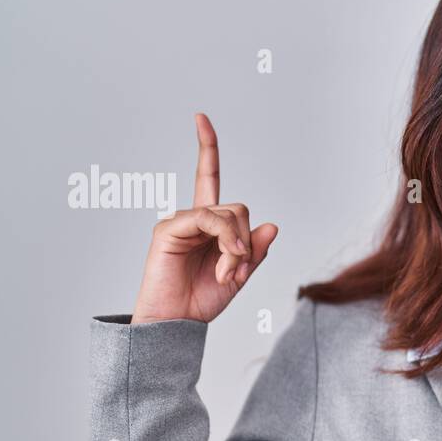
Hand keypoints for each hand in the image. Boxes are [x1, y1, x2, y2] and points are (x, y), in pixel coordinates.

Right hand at [130, 113, 278, 323]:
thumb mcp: (240, 274)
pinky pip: (208, 219)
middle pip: (238, 207)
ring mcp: (179, 222)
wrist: (177, 322)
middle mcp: (194, 218)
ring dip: (238, 246)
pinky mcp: (169, 229)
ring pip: (228, 213)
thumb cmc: (202, 299)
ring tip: (230, 272)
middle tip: (240, 269)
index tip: (200, 118)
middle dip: (247, 240)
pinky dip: (226, 240)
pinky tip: (227, 264)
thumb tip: (272, 225)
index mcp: (209, 226)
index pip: (209, 179)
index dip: (207, 148)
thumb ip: (255, 250)